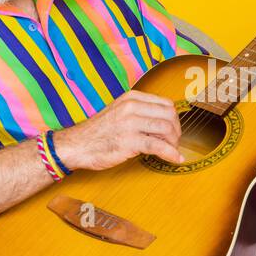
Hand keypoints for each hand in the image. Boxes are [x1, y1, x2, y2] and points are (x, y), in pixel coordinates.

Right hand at [51, 90, 184, 169]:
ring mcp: (130, 123)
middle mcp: (132, 107)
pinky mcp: (129, 141)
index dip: (174, 119)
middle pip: (170, 116)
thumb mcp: (120, 112)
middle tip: (174, 142)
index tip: (173, 130)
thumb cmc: (99, 132)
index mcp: (131, 98)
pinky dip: (171, 153)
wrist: (78, 145)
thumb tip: (165, 123)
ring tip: (171, 150)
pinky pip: (158, 146)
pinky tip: (175, 158)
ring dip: (174, 142)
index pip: (166, 104)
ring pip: (166, 129)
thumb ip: (140, 113)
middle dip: (176, 131)